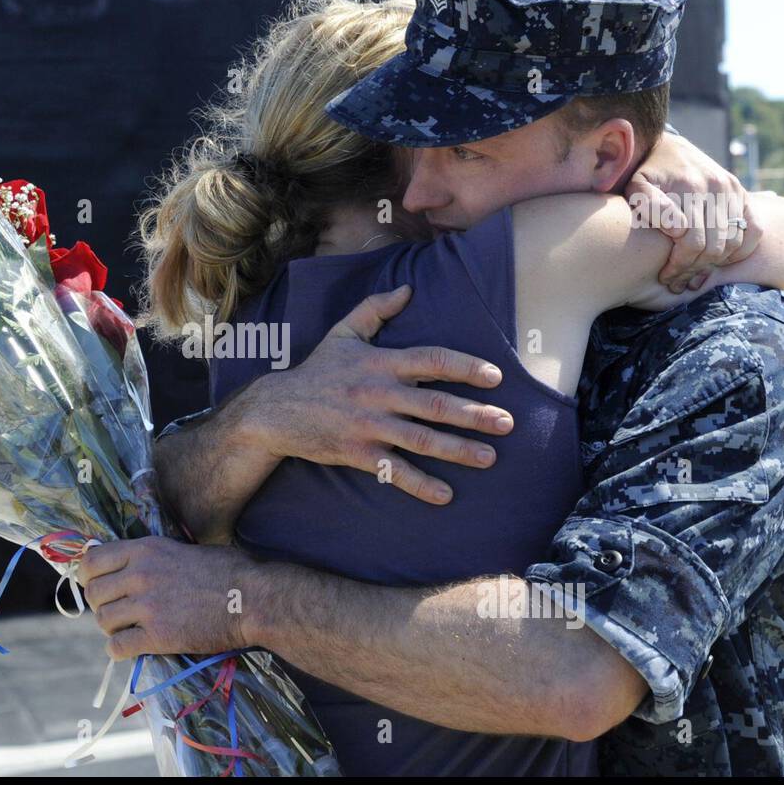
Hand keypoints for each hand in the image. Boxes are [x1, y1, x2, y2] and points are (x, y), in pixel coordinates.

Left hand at [79, 537, 258, 659]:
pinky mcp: (157, 636)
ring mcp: (147, 606)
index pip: (92, 561)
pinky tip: (132, 647)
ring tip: (129, 629)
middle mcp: (140, 575)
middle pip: (94, 594)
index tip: (95, 585)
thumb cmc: (228, 570)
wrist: (252, 599)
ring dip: (112, 628)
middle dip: (101, 605)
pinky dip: (120, 650)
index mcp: (145, 549)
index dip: (88, 576)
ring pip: (103, 621)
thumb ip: (151, 556)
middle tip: (117, 611)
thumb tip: (126, 564)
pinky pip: (117, 647)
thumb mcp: (182, 549)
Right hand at [245, 285, 512, 504]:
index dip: (466, 367)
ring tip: (490, 457)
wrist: (275, 410)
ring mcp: (368, 425)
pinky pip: (394, 471)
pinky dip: (420, 485)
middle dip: (475, 415)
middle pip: (436, 404)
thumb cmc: (315, 370)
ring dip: (459, 451)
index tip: (495, 377)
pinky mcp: (357, 452)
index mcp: (380, 361)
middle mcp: (378, 392)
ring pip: (422, 439)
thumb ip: (375, 309)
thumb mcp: (342, 333)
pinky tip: (445, 495)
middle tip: (508, 423)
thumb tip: (407, 289)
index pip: (432, 359)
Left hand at [625, 133, 762, 292]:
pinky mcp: (742, 193)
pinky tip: (719, 260)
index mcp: (690, 188)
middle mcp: (717, 187)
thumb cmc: (647, 174)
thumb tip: (677, 227)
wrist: (669, 150)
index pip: (692, 242)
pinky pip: (753, 230)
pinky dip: (741, 250)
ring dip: (715, 265)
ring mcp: (733, 189)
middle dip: (694, 270)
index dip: (678, 265)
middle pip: (713, 246)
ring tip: (693, 276)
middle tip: (678, 282)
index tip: (665, 277)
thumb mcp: (637, 186)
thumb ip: (647, 204)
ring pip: (733, 242)